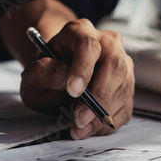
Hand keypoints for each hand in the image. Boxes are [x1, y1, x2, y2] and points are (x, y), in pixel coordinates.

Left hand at [18, 19, 134, 139]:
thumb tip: (64, 78)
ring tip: (79, 128)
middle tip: (79, 119)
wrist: (56, 79)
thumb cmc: (46, 73)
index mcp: (80, 32)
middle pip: (115, 65)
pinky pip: (126, 106)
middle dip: (99, 96)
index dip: (83, 68)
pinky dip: (108, 122)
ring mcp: (122, 64)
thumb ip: (43, 71)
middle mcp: (107, 44)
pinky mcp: (126, 86)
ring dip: (103, 113)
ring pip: (124, 87)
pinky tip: (89, 128)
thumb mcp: (33, 73)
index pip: (89, 45)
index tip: (72, 91)